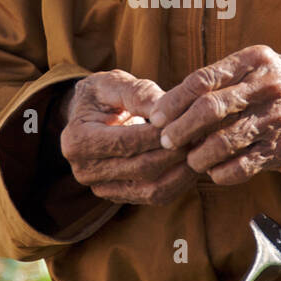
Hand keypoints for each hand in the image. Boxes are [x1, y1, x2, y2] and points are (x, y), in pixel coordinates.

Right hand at [59, 70, 197, 204]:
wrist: (90, 115)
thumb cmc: (103, 95)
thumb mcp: (114, 83)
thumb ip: (138, 93)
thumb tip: (166, 106)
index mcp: (77, 141)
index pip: (126, 142)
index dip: (159, 134)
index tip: (189, 120)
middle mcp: (84, 171)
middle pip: (141, 167)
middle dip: (175, 152)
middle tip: (203, 134)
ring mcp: (102, 188)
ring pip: (151, 188)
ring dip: (182, 171)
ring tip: (202, 148)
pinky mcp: (120, 196)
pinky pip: (155, 196)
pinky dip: (179, 182)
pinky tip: (194, 163)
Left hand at [148, 45, 280, 185]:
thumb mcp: (261, 68)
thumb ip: (224, 80)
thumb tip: (171, 102)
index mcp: (256, 60)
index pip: (203, 80)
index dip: (174, 101)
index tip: (155, 117)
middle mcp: (268, 85)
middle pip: (209, 109)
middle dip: (180, 129)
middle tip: (165, 142)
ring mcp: (279, 117)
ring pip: (224, 140)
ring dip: (199, 155)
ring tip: (189, 161)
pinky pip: (245, 164)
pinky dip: (224, 172)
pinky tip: (215, 174)